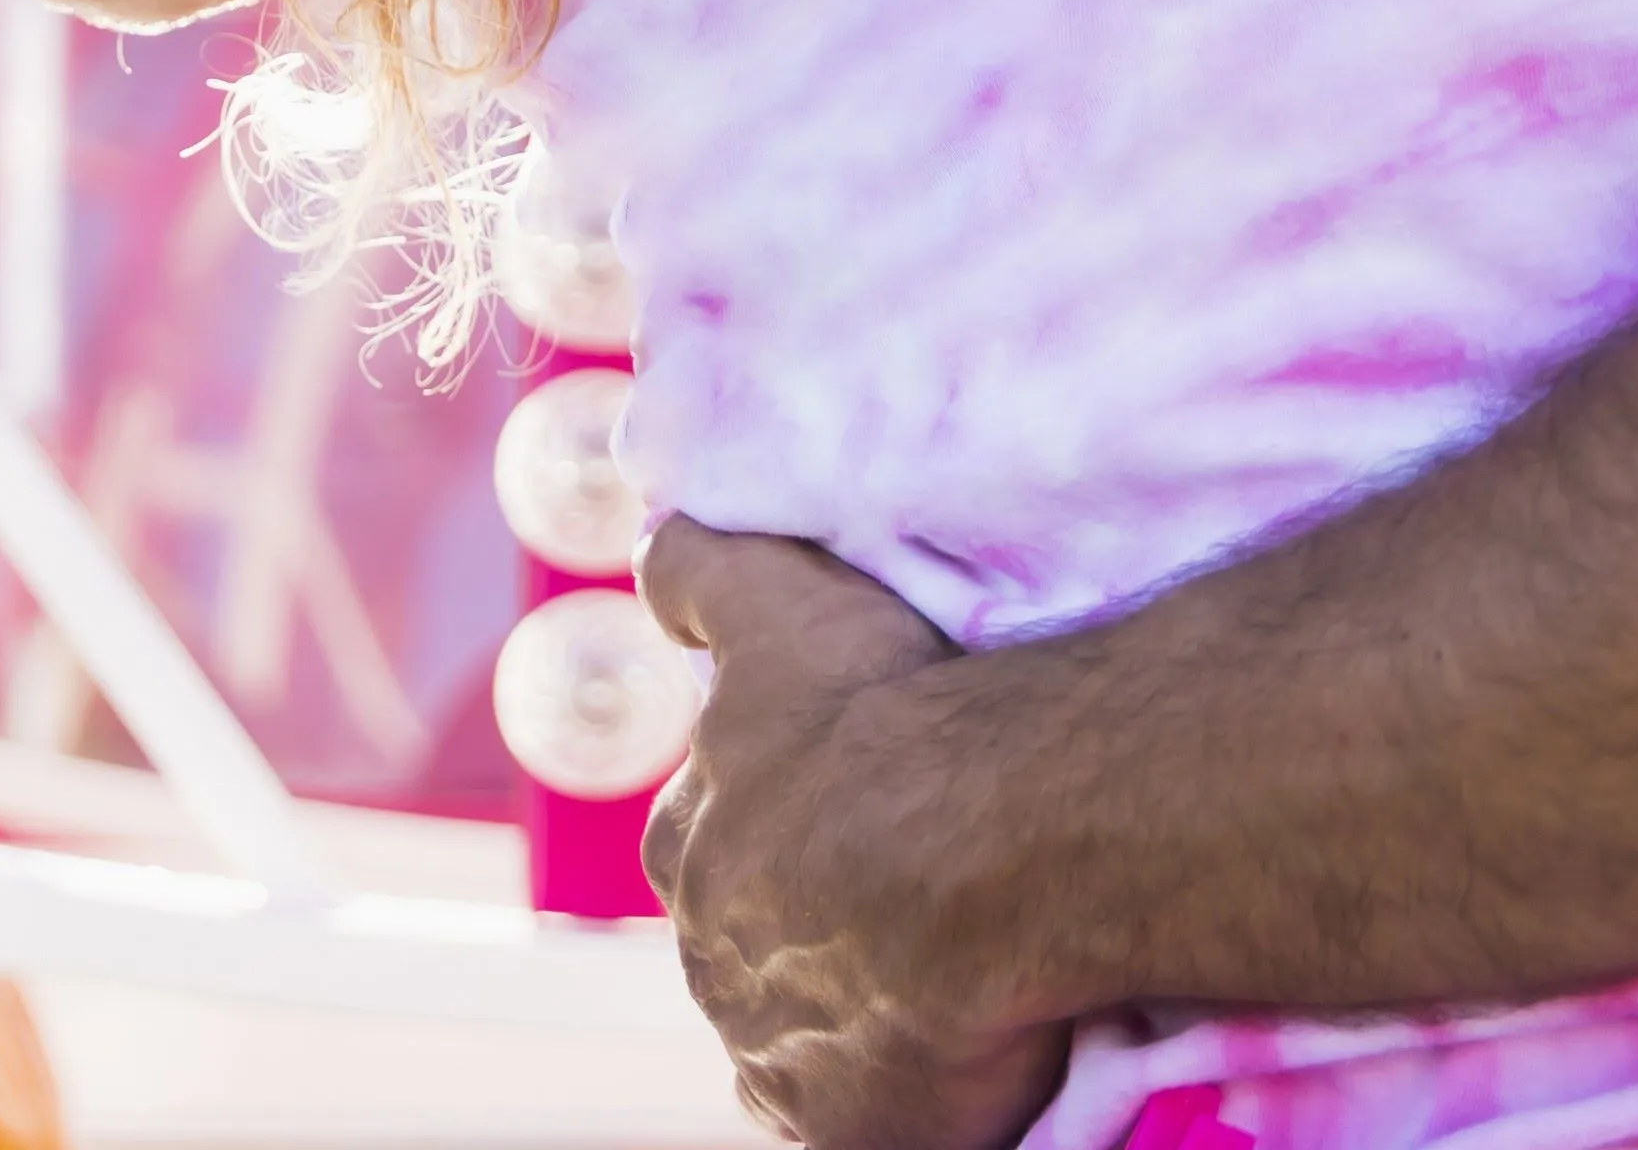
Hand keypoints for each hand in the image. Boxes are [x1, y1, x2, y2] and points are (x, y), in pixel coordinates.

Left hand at [639, 524, 1055, 1149]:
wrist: (991, 855)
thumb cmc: (886, 718)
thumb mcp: (778, 600)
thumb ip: (700, 571)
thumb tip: (646, 545)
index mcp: (686, 844)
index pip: (705, 838)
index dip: (770, 822)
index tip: (839, 806)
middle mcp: (710, 957)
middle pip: (746, 938)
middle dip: (798, 919)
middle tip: (896, 890)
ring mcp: (773, 1050)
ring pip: (794, 1027)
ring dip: (844, 1004)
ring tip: (935, 974)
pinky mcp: (842, 1128)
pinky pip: (849, 1114)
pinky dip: (883, 1088)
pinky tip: (940, 1053)